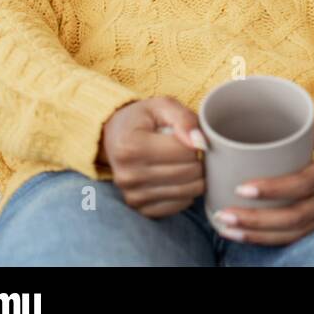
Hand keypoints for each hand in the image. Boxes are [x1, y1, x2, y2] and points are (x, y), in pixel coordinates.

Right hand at [99, 97, 207, 218]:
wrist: (114, 136)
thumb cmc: (142, 119)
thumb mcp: (162, 106)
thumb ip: (184, 119)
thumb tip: (199, 143)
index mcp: (132, 146)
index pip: (186, 151)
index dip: (196, 142)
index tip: (190, 137)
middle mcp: (128, 175)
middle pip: (188, 173)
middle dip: (198, 160)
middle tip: (192, 151)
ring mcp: (131, 194)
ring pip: (187, 192)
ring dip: (196, 178)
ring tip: (187, 164)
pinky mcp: (138, 207)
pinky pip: (176, 206)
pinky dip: (185, 193)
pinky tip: (179, 180)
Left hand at [210, 116, 313, 245]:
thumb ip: (300, 127)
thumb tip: (258, 124)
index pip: (303, 183)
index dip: (272, 189)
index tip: (242, 187)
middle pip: (294, 216)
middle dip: (256, 220)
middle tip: (223, 215)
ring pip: (295, 232)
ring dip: (258, 234)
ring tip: (226, 228)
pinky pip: (300, 235)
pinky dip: (271, 238)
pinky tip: (247, 235)